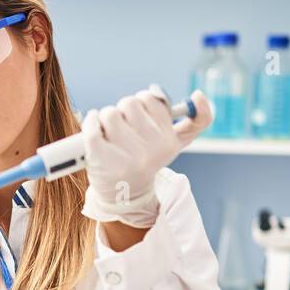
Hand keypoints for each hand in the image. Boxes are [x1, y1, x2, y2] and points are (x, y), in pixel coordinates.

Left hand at [82, 86, 212, 226]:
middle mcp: (151, 151)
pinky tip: (94, 129)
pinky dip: (90, 123)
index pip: (150, 99)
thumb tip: (199, 96)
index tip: (139, 117)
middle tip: (122, 126)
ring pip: (109, 114)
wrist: (125, 194)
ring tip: (108, 132)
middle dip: (122, 110)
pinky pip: (92, 127)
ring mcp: (126, 157)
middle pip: (129, 103)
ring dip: (104, 118)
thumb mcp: (177, 142)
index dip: (141, 103)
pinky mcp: (102, 160)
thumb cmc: (148, 159)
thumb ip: (198, 120)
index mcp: (168, 141)